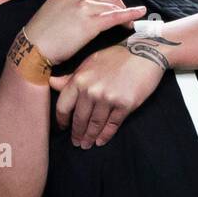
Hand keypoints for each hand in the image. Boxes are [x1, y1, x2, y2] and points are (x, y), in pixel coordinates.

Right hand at [25, 0, 146, 65]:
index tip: (115, 8)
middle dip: (119, 7)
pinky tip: (139, 15)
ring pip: (114, 6)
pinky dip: (130, 15)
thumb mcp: (59, 4)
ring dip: (124, 15)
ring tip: (128, 25)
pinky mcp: (91, 22)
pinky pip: (116, 16)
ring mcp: (85, 4)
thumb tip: (94, 4)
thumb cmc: (45, 31)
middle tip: (124, 20)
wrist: (34, 47)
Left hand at [51, 43, 166, 147]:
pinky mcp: (124, 105)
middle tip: (76, 143)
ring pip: (95, 124)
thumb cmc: (117, 56)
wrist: (145, 51)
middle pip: (79, 118)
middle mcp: (92, 90)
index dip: (62, 120)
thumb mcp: (90, 62)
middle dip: (77, 133)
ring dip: (90, 137)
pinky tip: (101, 141)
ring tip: (86, 145)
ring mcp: (108, 98)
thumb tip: (51, 83)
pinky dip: (106, 135)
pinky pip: (112, 124)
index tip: (63, 128)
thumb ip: (72, 76)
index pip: (64, 106)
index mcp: (80, 79)